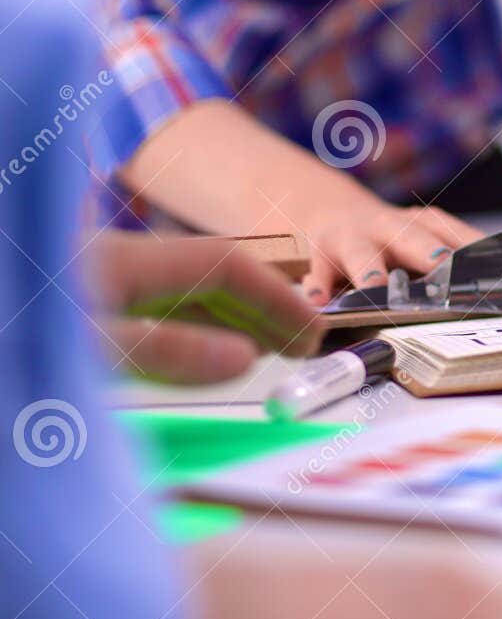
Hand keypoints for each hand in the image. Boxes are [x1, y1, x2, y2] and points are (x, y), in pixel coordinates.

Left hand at [89, 232, 323, 383]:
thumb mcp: (87, 348)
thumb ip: (166, 351)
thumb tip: (245, 358)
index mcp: (119, 260)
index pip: (223, 265)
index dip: (276, 295)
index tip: (311, 332)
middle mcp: (110, 260)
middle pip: (206, 274)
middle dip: (261, 306)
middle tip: (302, 345)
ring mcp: (89, 279)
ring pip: (178, 292)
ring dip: (228, 319)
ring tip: (267, 351)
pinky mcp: (74, 302)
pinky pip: (150, 307)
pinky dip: (189, 327)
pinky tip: (203, 351)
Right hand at [299, 195, 482, 304]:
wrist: (336, 215)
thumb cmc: (395, 241)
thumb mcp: (426, 241)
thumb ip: (459, 261)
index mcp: (426, 225)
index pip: (456, 236)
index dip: (474, 251)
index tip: (495, 269)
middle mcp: (392, 227)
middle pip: (412, 237)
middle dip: (427, 251)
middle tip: (442, 267)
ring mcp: (355, 238)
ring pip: (362, 252)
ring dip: (370, 269)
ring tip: (375, 287)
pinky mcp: (322, 254)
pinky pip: (319, 271)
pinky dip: (318, 284)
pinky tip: (319, 300)